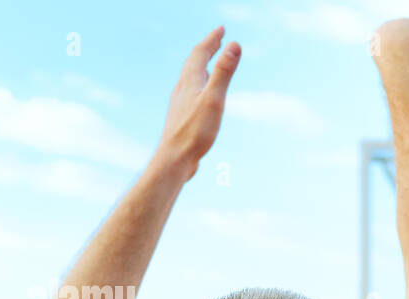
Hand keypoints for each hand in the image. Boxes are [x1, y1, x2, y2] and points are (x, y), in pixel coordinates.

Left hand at [156, 26, 240, 178]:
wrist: (174, 159)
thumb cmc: (195, 131)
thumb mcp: (214, 99)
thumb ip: (224, 72)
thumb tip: (234, 44)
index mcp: (190, 81)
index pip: (200, 53)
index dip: (211, 39)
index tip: (222, 29)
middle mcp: (182, 88)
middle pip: (193, 63)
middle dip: (206, 49)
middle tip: (217, 40)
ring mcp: (181, 103)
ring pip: (191, 78)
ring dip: (202, 67)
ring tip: (210, 65)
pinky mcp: (182, 117)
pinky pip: (191, 94)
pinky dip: (199, 86)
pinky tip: (201, 97)